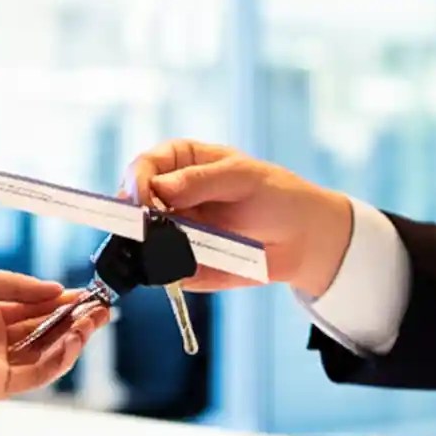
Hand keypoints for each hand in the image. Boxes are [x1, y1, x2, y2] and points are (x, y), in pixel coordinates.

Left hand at [0, 265, 109, 402]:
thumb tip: (54, 290)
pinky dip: (58, 359)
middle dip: (75, 320)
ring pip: (45, 353)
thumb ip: (17, 285)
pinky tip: (72, 342)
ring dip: (73, 338)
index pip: (32, 307)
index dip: (60, 301)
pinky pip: (37, 374)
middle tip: (102, 310)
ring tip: (93, 322)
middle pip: (44, 330)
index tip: (86, 295)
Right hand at [125, 139, 353, 296]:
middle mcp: (170, 197)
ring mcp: (173, 232)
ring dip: (146, 246)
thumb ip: (202, 181)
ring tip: (169, 248)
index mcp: (182, 162)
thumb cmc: (278, 196)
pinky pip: (161, 271)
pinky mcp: (181, 264)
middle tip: (149, 225)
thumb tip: (158, 188)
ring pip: (140, 239)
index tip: (145, 197)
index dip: (138, 179)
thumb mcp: (245, 177)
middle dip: (134, 215)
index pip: (144, 165)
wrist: (304, 240)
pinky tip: (180, 268)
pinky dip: (164, 272)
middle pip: (131, 202)